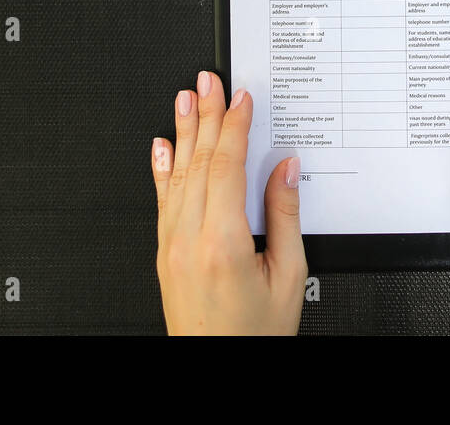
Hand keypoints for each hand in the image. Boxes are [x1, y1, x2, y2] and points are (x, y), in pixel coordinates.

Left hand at [151, 71, 305, 334]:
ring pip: (176, 176)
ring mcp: (172, 247)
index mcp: (224, 242)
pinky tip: (161, 148)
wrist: (218, 369)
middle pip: (198, 163)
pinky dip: (161, 169)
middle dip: (205, 115)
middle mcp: (190, 241)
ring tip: (185, 98)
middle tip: (208, 81)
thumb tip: (285, 169)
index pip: (226, 166)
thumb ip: (285, 216)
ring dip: (182, 132)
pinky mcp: (165, 255)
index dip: (234, 126)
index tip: (241, 98)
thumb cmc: (254, 334)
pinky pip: (162, 202)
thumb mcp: (288, 275)